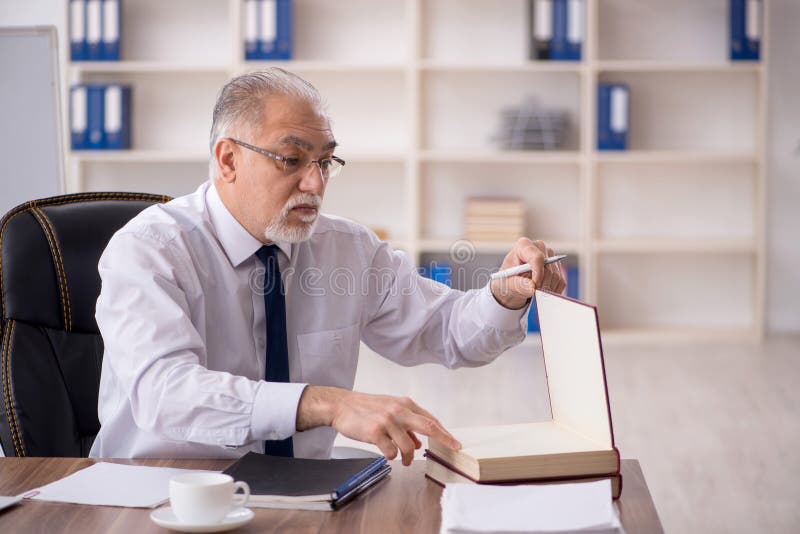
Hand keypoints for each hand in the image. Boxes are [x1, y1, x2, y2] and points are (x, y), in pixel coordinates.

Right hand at [296, 386, 460, 465]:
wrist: (341, 405)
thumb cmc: (366, 408)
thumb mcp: (389, 410)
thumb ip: (406, 424)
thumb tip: (418, 442)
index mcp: (404, 404)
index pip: (430, 420)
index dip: (444, 432)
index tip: (455, 443)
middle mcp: (398, 410)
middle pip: (427, 427)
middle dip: (443, 439)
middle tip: (454, 448)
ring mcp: (387, 420)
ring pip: (408, 446)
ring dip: (408, 458)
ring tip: (403, 460)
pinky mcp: (375, 432)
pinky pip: (391, 452)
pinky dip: (392, 456)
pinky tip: (387, 453)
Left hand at [490, 238, 566, 309]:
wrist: (512, 286)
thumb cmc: (507, 281)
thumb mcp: (507, 284)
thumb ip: (518, 284)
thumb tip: (532, 287)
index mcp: (523, 246)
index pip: (537, 257)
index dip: (538, 273)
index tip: (535, 287)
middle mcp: (539, 248)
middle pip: (548, 267)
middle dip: (541, 284)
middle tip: (532, 294)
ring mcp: (550, 256)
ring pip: (556, 276)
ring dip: (546, 289)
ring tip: (534, 293)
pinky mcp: (557, 267)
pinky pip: (561, 282)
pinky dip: (552, 291)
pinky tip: (541, 293)